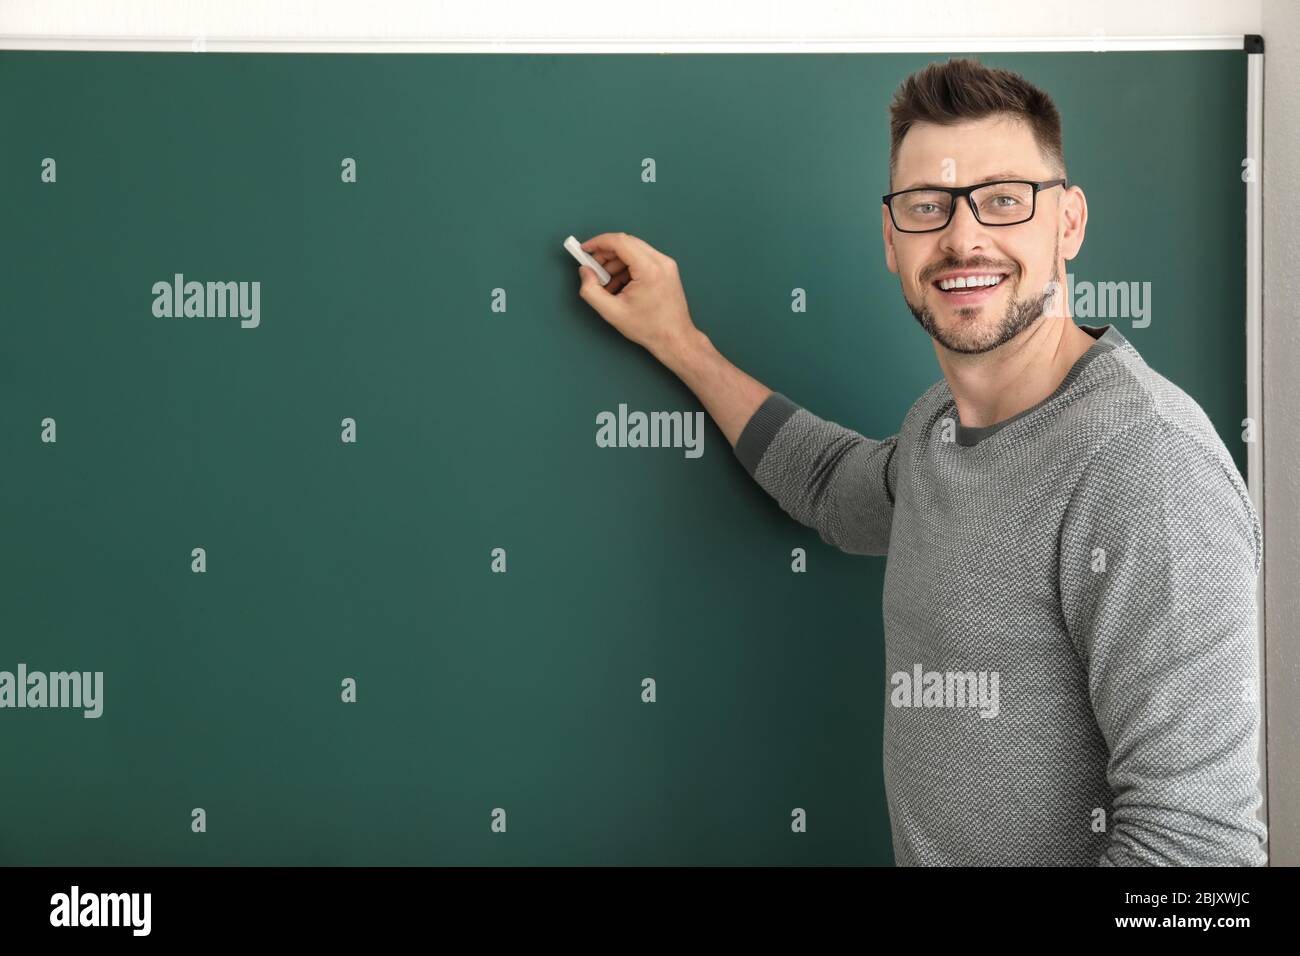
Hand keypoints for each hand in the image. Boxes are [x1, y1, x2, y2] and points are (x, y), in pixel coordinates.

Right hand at [574, 232, 699, 357]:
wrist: (674, 338)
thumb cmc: (648, 328)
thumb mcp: (612, 312)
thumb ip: (591, 290)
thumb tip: (585, 271)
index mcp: (649, 269)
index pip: (620, 242)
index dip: (598, 242)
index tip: (584, 249)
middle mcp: (661, 261)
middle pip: (626, 243)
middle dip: (605, 253)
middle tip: (592, 269)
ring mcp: (666, 264)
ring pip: (633, 250)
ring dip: (615, 262)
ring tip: (606, 284)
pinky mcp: (667, 269)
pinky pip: (642, 259)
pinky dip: (627, 267)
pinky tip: (619, 285)